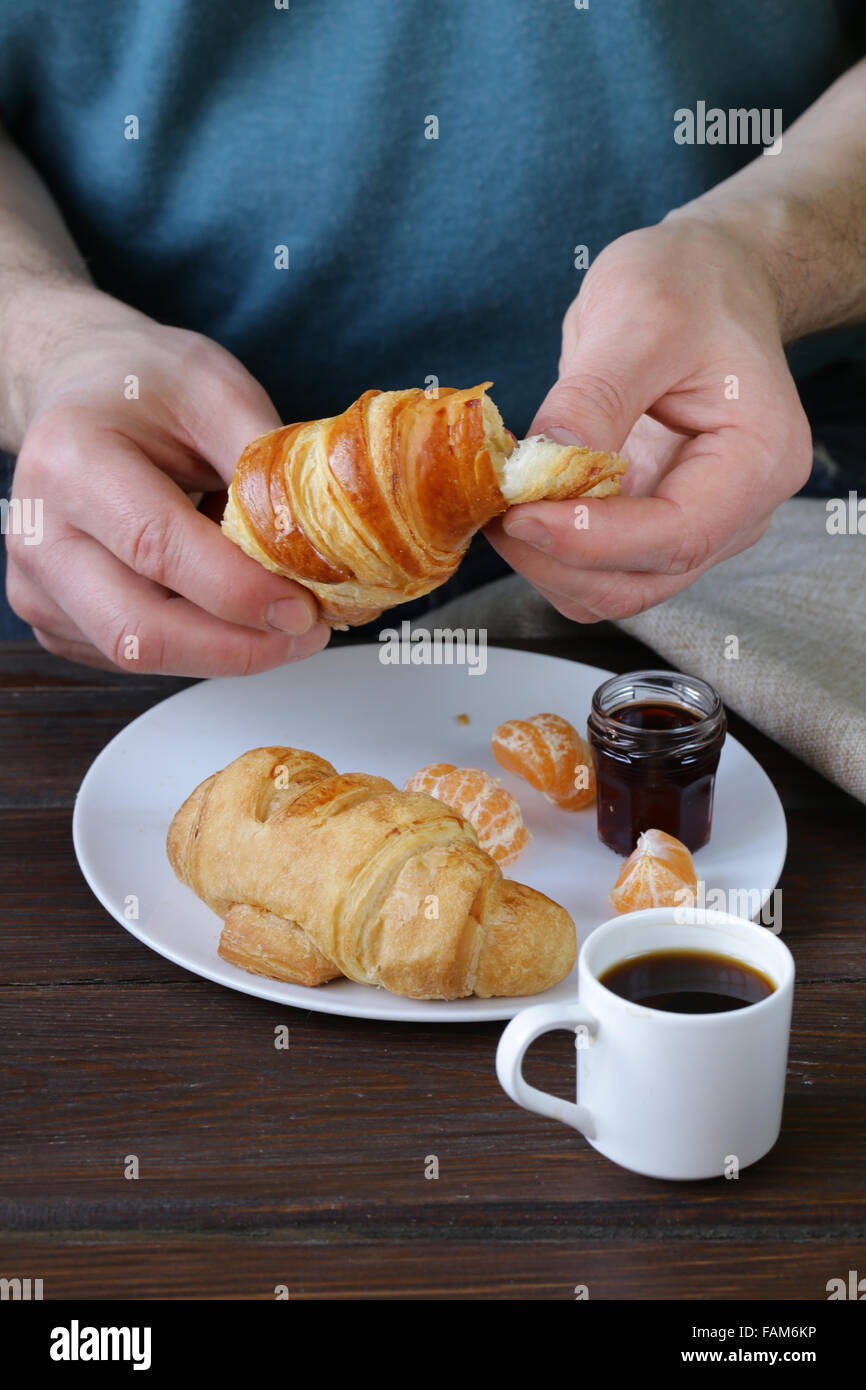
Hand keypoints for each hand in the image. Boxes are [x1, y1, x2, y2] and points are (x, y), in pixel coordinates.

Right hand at [4, 287, 329, 672]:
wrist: (79, 391)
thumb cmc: (144, 386)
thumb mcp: (217, 390)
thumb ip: (263, 464)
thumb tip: (322, 543)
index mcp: (72, 460)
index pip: (158, 548)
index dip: (238, 591)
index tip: (306, 606)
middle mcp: (38, 532)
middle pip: (140, 632)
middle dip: (239, 647)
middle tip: (310, 629)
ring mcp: (39, 585)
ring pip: (141, 656)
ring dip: (226, 649)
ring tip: (282, 613)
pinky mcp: (54, 619)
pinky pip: (134, 657)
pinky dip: (197, 644)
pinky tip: (229, 608)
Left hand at [485, 218, 813, 621]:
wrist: (709, 278)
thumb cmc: (690, 285)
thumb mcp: (639, 318)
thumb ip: (593, 398)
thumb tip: (540, 468)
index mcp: (758, 460)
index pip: (676, 537)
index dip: (591, 540)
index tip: (519, 513)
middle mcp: (737, 510)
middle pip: (641, 581)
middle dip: (559, 559)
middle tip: (496, 507)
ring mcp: (697, 524)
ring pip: (613, 587)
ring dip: (548, 561)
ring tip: (502, 499)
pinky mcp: (654, 522)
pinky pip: (598, 565)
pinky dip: (551, 548)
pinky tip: (521, 501)